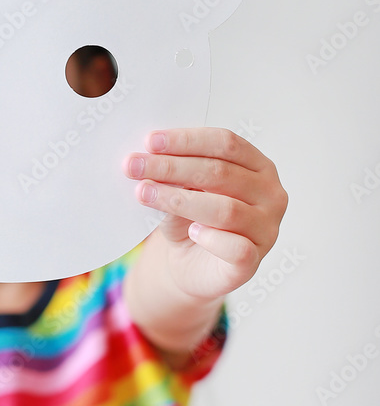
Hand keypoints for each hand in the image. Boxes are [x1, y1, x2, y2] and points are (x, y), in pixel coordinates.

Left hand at [123, 127, 287, 301]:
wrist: (190, 266)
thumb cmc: (190, 220)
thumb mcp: (183, 190)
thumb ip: (179, 176)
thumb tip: (153, 159)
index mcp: (258, 167)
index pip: (226, 143)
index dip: (186, 140)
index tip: (149, 142)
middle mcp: (270, 195)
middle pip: (221, 173)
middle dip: (172, 167)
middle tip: (134, 166)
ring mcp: (267, 230)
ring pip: (226, 209)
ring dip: (178, 199)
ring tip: (144, 193)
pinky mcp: (254, 262)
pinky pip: (236, 248)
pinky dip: (211, 238)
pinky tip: (191, 231)